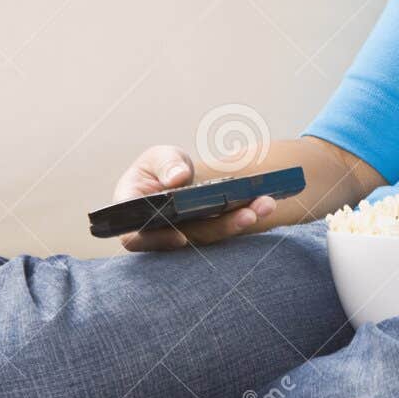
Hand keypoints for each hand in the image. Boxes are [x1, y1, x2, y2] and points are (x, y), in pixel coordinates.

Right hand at [110, 145, 276, 251]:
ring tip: (265, 204)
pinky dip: (244, 216)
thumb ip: (166, 165)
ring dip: (238, 222)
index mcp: (133, 214)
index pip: (136, 236)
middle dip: (219, 227)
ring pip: (209, 237)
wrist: (178, 177)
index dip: (157, 240)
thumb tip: (177, 179)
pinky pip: (224, 230)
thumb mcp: (159, 157)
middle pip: (185, 238)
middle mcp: (158, 233)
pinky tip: (265, 204)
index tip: (181, 237)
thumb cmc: (160, 167)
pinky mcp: (206, 237)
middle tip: (248, 214)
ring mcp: (184, 238)